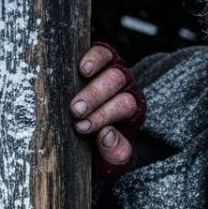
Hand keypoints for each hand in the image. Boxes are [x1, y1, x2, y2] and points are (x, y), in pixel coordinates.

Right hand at [72, 43, 145, 179]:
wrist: (91, 132)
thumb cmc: (100, 143)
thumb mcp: (111, 155)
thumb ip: (115, 151)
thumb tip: (106, 135)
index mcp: (132, 110)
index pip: (124, 107)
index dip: (104, 116)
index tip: (84, 127)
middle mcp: (126, 88)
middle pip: (118, 87)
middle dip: (95, 99)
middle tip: (76, 112)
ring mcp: (114, 71)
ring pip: (112, 70)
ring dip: (92, 84)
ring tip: (75, 97)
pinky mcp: (101, 58)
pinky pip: (103, 53)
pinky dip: (94, 58)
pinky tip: (82, 68)